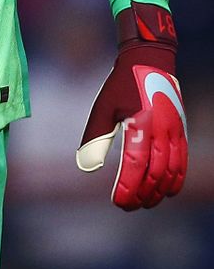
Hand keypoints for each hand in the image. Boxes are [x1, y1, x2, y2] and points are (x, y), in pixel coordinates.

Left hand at [77, 2, 186, 209]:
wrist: (150, 62)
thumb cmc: (121, 85)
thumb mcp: (103, 108)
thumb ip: (95, 137)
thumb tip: (86, 167)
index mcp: (139, 125)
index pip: (134, 166)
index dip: (128, 188)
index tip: (118, 203)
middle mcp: (160, 131)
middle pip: (154, 174)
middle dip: (142, 194)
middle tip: (128, 206)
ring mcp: (174, 132)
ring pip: (171, 171)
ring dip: (158, 191)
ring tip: (145, 203)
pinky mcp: (181, 131)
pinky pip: (182, 162)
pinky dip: (176, 180)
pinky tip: (167, 191)